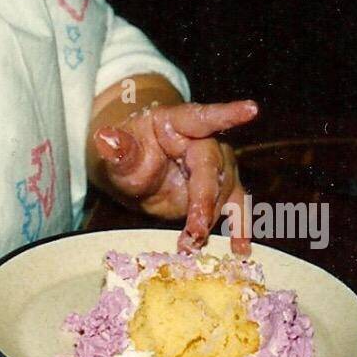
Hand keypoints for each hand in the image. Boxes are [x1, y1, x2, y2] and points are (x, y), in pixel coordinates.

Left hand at [92, 100, 256, 254]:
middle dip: (205, 199)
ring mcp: (218, 166)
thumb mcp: (120, 154)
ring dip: (211, 219)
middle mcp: (205, 141)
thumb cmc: (132, 154)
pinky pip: (236, 207)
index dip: (228, 113)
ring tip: (191, 243)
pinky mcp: (222, 190)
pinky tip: (241, 247)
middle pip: (211, 167)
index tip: (251, 110)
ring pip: (225, 190)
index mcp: (179, 122)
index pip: (203, 116)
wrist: (140, 170)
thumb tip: (105, 139)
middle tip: (195, 229)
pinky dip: (240, 227)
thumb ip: (119, 150)